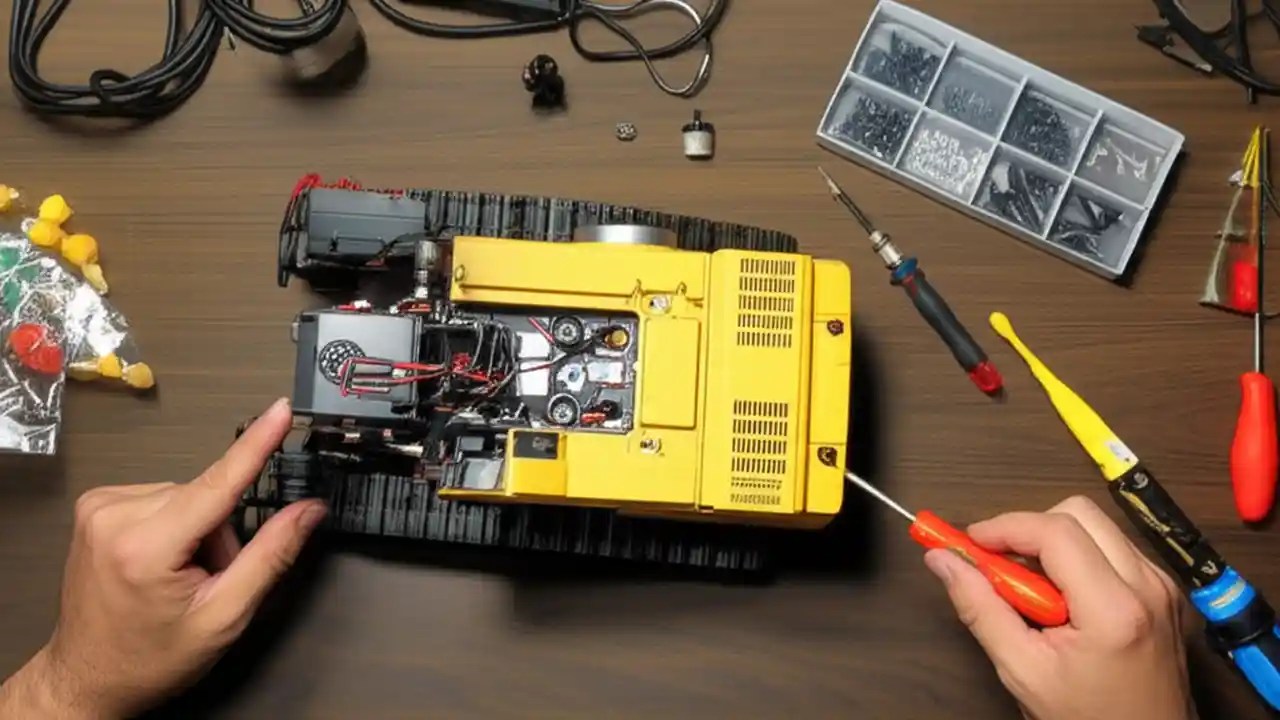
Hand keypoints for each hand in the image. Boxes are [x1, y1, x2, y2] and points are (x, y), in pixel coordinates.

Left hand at [0, 398, 325, 719]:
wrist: (89, 677)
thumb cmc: (149, 658)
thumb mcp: (223, 617)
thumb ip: (270, 557)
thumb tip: (308, 511)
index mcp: (145, 546)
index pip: (218, 484)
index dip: (256, 446)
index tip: (280, 411)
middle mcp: (114, 515)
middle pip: (207, 498)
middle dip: (220, 536)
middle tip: (204, 582)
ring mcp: (100, 507)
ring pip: (188, 497)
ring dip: (197, 532)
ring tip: (178, 578)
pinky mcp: (97, 504)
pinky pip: (164, 497)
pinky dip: (174, 527)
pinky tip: (160, 563)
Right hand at [925, 495, 1196, 719]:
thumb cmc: (1087, 719)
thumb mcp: (1022, 670)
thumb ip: (979, 608)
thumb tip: (941, 560)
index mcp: (1115, 609)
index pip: (1056, 531)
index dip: (1004, 527)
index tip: (969, 543)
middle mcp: (1148, 586)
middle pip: (1079, 513)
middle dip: (1030, 529)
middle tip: (998, 564)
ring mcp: (1163, 587)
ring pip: (1097, 527)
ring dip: (1054, 544)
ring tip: (1031, 590)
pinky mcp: (1165, 592)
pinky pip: (1114, 549)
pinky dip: (1079, 559)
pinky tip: (1062, 599)